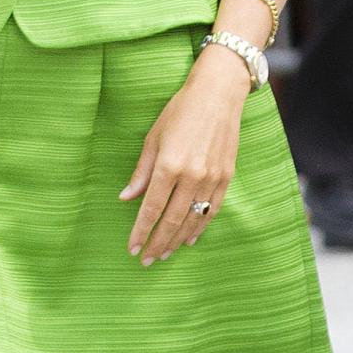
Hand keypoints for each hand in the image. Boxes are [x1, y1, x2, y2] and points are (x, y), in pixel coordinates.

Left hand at [120, 43, 249, 262]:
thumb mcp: (154, 138)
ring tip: (164, 253)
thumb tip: (126, 198)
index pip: (151, 209)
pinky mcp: (226, 177)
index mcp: (169, 165)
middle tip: (146, 259)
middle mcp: (192, 175)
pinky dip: (200, 227)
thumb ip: (141, 172)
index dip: (140, 232)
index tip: (132, 248)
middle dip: (157, 243)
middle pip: (171, 220)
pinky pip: (212, 210)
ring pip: (192, 220)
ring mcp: (212, 178)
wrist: (219, 93)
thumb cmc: (180, 111)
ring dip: (177, 240)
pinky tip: (190, 239)